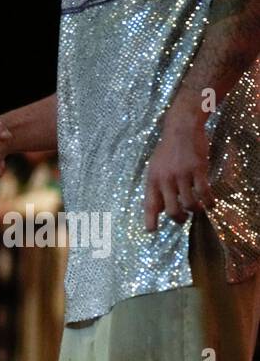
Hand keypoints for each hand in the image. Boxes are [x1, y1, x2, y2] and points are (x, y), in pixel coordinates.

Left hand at [144, 106, 211, 231]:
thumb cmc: (167, 151)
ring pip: (189, 203)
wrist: (181, 128)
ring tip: (197, 209)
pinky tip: (211, 203)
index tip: (152, 231)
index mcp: (152, 180)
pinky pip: (204, 192)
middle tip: (183, 219)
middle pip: (171, 210)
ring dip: (195, 211)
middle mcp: (165, 180)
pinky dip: (209, 201)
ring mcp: (182, 175)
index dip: (150, 221)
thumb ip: (156, 188)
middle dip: (178, 219)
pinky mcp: (198, 169)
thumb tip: (159, 209)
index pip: (149, 205)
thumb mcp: (154, 169)